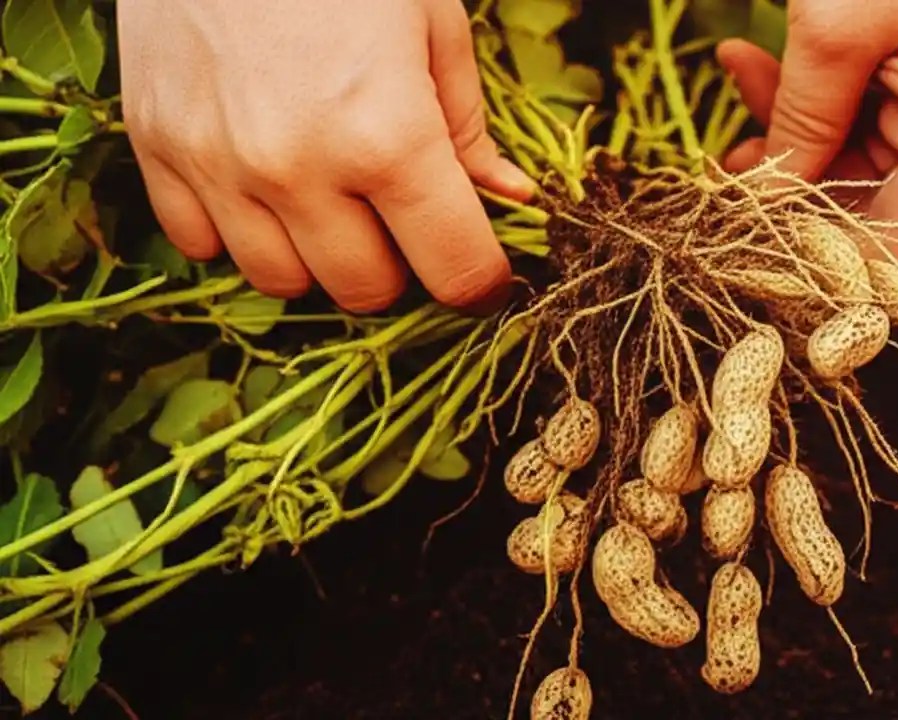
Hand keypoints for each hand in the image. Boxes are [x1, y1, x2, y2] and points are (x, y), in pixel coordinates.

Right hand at [117, 0, 533, 312]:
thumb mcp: (433, 25)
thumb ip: (468, 128)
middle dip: (399, 264)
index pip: (455, 270)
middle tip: (400, 214)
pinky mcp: (158, 149)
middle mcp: (300, 168)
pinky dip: (240, 232)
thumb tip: (509, 200)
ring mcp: (219, 165)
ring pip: (283, 283)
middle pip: (367, 290)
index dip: (481, 281)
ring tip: (330, 196)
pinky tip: (262, 182)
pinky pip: (202, 247)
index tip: (484, 271)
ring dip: (319, 256)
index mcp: (390, 136)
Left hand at [717, 0, 897, 269]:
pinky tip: (740, 64)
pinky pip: (838, 124)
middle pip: (872, 217)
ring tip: (729, 111)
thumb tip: (766, 208)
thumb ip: (802, 124)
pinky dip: (787, 105)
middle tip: (721, 188)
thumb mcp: (835, 30)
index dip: (837, 275)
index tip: (760, 268)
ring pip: (842, 172)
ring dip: (778, 150)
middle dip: (791, 206)